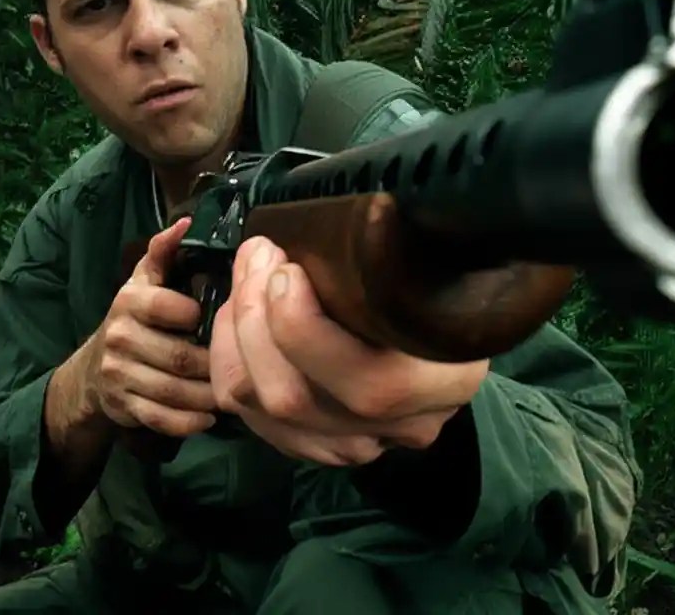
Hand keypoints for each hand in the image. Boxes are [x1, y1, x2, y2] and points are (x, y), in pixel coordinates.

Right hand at [84, 217, 217, 437]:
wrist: (94, 370)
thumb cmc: (137, 317)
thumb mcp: (147, 280)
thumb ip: (165, 251)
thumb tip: (186, 221)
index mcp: (130, 301)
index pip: (165, 306)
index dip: (196, 315)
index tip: (221, 318)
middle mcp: (119, 337)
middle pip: (179, 357)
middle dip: (215, 364)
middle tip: (245, 365)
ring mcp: (118, 376)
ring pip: (173, 391)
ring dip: (209, 396)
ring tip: (235, 392)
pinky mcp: (123, 408)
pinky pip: (161, 419)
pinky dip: (189, 422)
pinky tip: (210, 417)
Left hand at [209, 236, 489, 466]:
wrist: (443, 333)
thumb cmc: (435, 283)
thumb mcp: (430, 268)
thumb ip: (392, 261)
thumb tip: (327, 227)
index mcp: (446, 382)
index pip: (370, 384)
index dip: (305, 329)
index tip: (286, 268)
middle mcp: (400, 427)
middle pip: (295, 398)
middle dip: (255, 317)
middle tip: (258, 255)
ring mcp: (356, 446)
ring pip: (261, 405)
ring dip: (236, 332)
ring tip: (247, 275)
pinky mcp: (314, 445)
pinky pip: (245, 412)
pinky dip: (228, 357)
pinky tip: (240, 316)